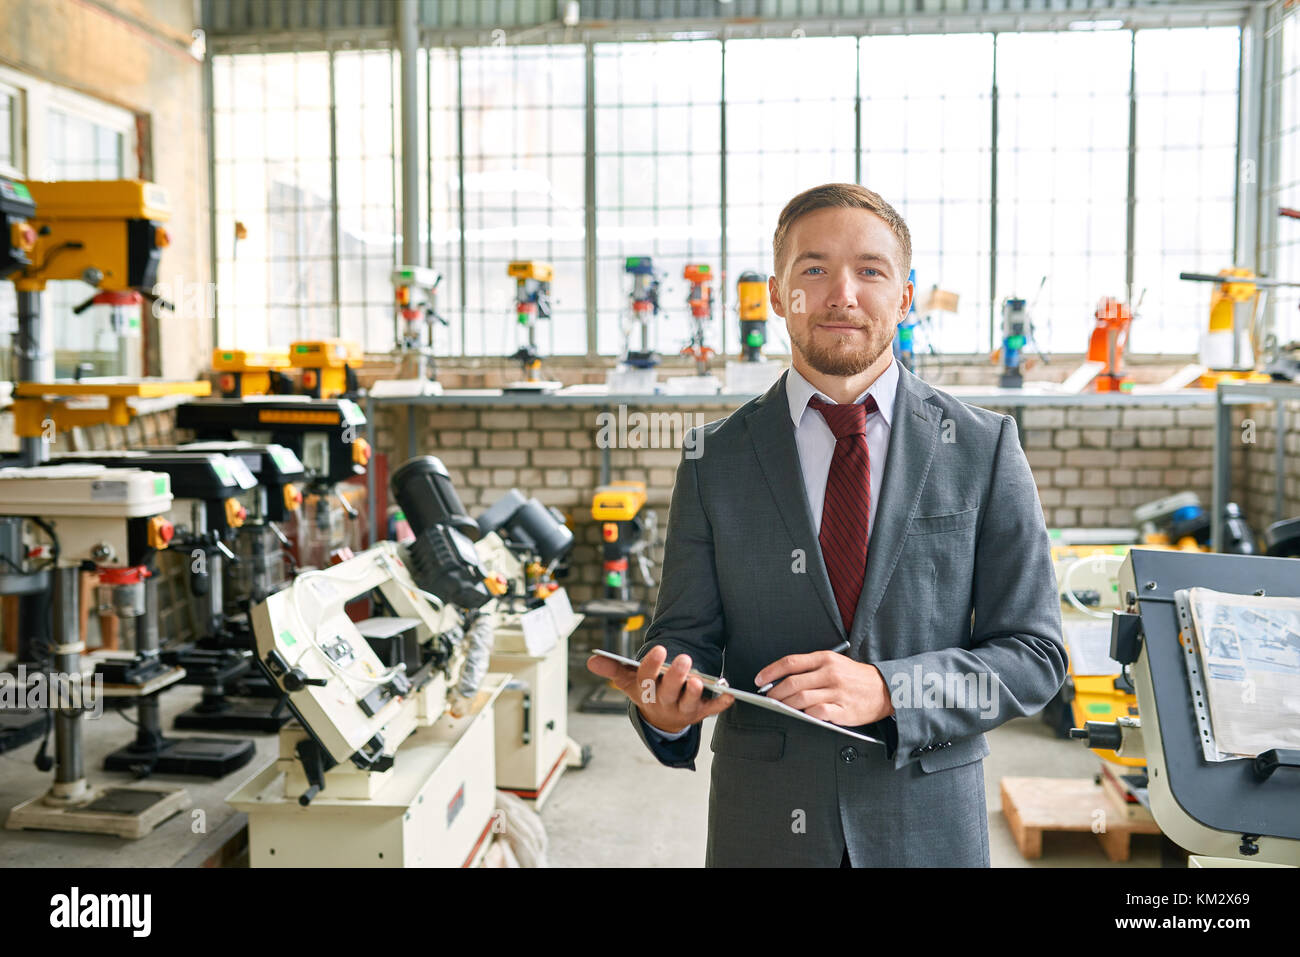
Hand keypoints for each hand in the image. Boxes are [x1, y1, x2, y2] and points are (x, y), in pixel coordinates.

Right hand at [586, 645, 733, 733]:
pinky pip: (711, 710)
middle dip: (676, 677)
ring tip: (698, 680)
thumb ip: (611, 669)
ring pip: (688, 703)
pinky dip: (720, 704)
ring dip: (693, 692)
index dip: (652, 665)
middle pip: (669, 691)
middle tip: (683, 659)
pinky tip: (729, 694)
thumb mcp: (627, 681)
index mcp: (646, 692)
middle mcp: (664, 702)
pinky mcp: (699, 713)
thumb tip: (592, 660)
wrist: (660, 720)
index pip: (646, 679)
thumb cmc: (646, 692)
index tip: (659, 649)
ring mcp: (683, 709)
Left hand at [755, 652, 894, 726]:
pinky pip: (818, 712)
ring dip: (786, 705)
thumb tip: (782, 678)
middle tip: (768, 699)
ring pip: (801, 698)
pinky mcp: (843, 710)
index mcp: (826, 658)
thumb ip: (810, 668)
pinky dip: (806, 714)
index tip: (760, 680)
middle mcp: (830, 673)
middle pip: (792, 682)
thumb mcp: (835, 663)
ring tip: (780, 708)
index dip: (771, 671)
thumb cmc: (856, 677)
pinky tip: (802, 715)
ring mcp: (837, 692)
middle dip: (774, 693)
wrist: (885, 689)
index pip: (791, 662)